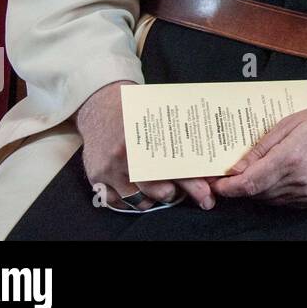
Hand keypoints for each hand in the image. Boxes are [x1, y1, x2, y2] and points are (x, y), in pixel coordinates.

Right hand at [75, 80, 213, 210]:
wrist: (100, 106)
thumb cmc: (136, 110)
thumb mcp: (160, 113)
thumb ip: (182, 135)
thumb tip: (209, 159)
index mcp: (148, 136)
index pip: (176, 167)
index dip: (194, 184)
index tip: (206, 194)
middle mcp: (127, 154)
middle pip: (157, 188)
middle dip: (174, 194)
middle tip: (179, 191)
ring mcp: (110, 167)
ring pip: (137, 199)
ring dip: (153, 199)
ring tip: (162, 191)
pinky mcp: (97, 176)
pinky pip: (116, 201)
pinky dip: (130, 201)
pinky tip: (140, 193)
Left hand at [211, 95, 306, 204]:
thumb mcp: (288, 123)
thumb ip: (260, 148)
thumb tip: (236, 167)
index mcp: (291, 158)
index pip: (249, 184)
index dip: (228, 187)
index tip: (215, 183)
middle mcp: (300, 180)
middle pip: (257, 193)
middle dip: (241, 185)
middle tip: (231, 172)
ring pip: (270, 198)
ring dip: (258, 188)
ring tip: (257, 169)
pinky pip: (285, 201)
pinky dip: (275, 191)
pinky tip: (277, 175)